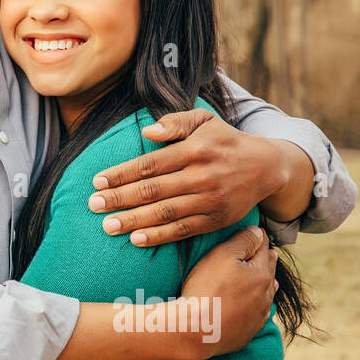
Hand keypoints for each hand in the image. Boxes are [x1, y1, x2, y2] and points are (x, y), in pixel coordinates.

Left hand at [87, 109, 288, 246]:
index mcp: (195, 150)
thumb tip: (146, 132)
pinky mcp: (217, 220)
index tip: (98, 182)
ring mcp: (210, 200)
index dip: (122, 174)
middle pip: (154, 190)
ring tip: (108, 226)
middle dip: (120, 199)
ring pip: (166, 213)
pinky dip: (160, 236)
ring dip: (135, 221)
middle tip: (93, 205)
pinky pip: (184, 230)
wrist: (265, 167)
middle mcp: (202, 176)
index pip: (150, 164)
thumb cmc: (224, 140)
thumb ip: (175, 122)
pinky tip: (137, 239)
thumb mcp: (204, 119)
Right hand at [177, 226, 276, 358]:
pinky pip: (258, 315)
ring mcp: (257, 316)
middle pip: (269, 272)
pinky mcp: (247, 332)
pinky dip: (257, 306)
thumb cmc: (207, 289)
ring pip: (267, 295)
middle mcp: (265, 295)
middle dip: (267, 260)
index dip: (258, 237)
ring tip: (266, 278)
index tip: (258, 232)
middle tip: (267, 251)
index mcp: (262, 274)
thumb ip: (243, 241)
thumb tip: (259, 232)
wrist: (197, 330)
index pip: (263, 248)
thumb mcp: (222, 255)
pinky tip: (255, 306)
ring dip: (266, 284)